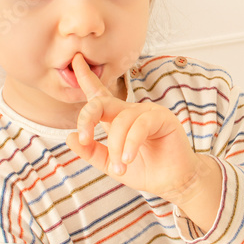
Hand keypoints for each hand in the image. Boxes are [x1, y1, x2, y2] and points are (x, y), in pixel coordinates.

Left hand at [65, 54, 200, 201]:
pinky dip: (131, 143)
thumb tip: (70, 137)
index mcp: (116, 119)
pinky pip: (140, 125)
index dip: (85, 77)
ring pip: (121, 121)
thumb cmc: (146, 171)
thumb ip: (91, 152)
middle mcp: (130, 111)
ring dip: (116, 146)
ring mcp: (147, 112)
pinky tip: (129, 158)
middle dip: (87, 117)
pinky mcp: (163, 118)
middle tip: (84, 139)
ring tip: (121, 166)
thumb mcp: (111, 164)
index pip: (98, 95)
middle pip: (102, 102)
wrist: (172, 184)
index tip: (75, 60)